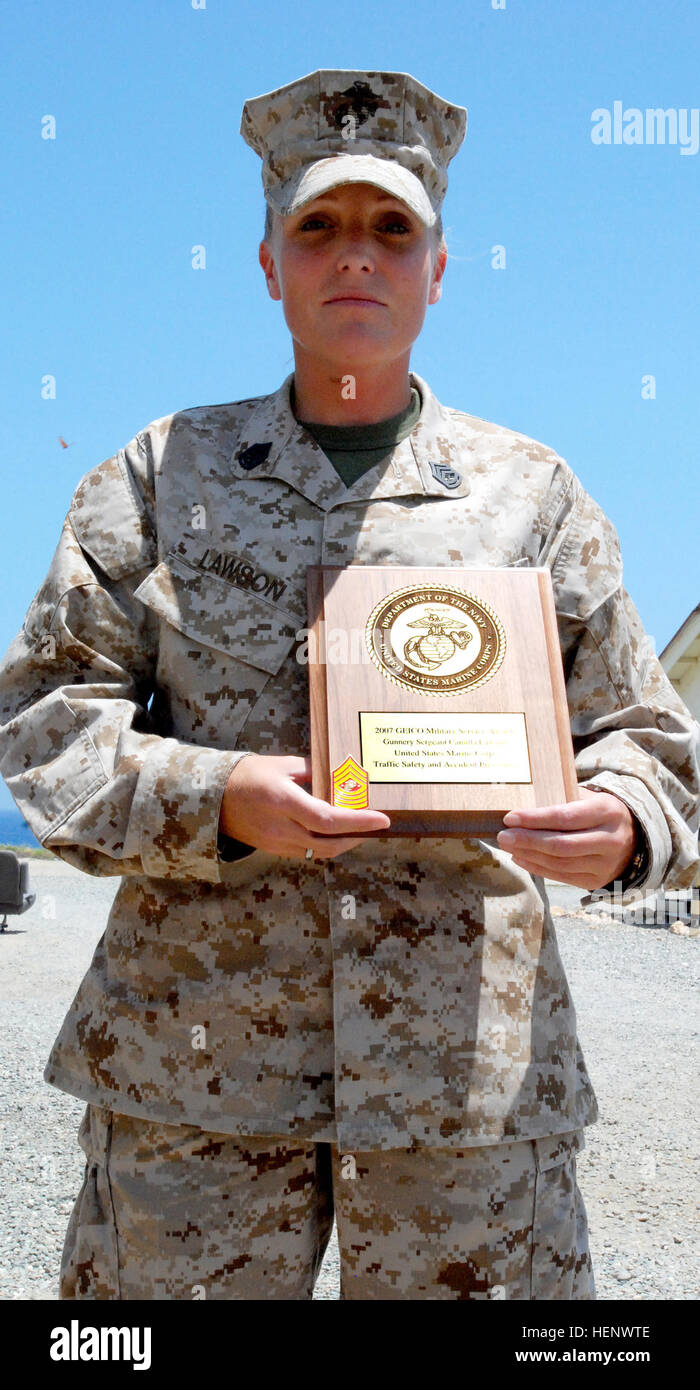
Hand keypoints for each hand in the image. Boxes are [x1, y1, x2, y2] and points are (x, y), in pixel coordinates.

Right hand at [218, 753, 390, 860]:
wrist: (213, 797)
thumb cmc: (248, 775)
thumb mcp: (282, 765)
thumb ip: (314, 771)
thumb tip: (341, 776)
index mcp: (283, 802)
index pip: (328, 820)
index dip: (358, 822)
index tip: (382, 820)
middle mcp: (281, 828)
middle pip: (329, 844)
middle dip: (357, 838)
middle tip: (375, 826)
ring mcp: (276, 843)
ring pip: (320, 852)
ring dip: (343, 843)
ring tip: (359, 830)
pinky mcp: (273, 850)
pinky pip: (306, 852)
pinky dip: (325, 845)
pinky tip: (334, 834)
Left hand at [496, 788, 637, 889]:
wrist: (634, 838)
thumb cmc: (600, 812)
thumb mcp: (589, 798)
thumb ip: (562, 800)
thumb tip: (521, 803)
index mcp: (608, 812)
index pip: (566, 817)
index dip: (535, 819)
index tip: (510, 817)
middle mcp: (610, 840)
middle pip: (562, 845)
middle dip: (528, 841)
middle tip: (503, 835)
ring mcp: (605, 864)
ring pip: (560, 863)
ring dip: (529, 855)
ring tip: (509, 845)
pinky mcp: (597, 881)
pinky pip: (562, 876)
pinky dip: (538, 868)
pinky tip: (521, 858)